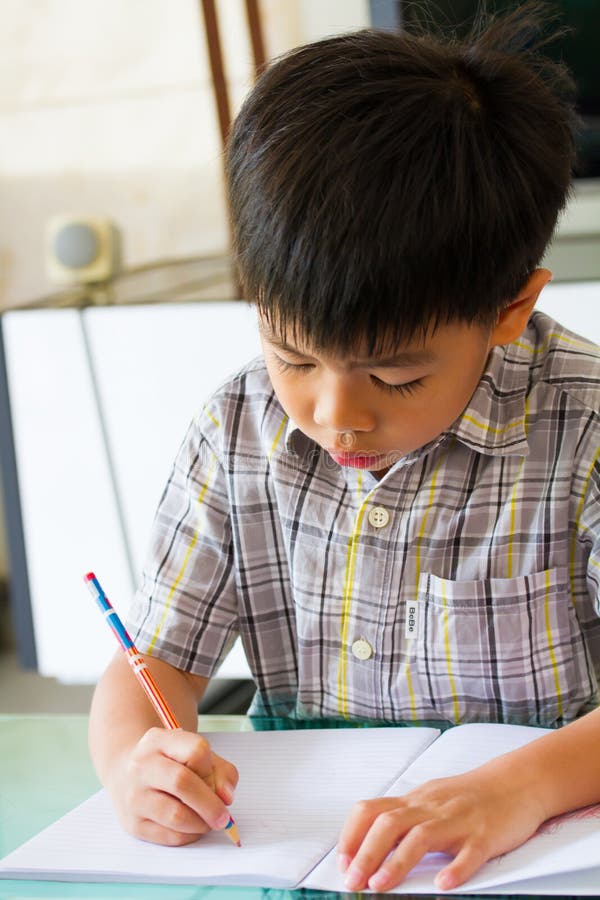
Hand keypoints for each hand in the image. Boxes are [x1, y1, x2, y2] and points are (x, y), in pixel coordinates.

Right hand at [106, 726, 238, 845]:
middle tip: (223, 817)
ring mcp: (134, 796)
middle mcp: (142, 766)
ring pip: (176, 815)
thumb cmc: (169, 763)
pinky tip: (191, 827)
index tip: (216, 783)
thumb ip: (220, 770)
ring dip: (200, 823)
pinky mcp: (133, 824)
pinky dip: (188, 836)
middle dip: (210, 804)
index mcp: (158, 740)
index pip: (196, 751)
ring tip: (206, 821)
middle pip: (183, 783)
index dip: (212, 770)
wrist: (125, 773)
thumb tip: (226, 797)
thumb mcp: (193, 753)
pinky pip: (169, 836)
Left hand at [337, 767, 546, 891]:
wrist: (518, 781)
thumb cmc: (471, 795)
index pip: (372, 810)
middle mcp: (432, 808)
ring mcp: (459, 820)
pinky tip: (443, 884)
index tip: (342, 862)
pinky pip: (470, 852)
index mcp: (416, 801)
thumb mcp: (431, 800)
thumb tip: (371, 844)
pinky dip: (455, 869)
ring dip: (397, 862)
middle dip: (366, 854)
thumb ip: (405, 819)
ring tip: (379, 886)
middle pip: (390, 824)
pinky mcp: (486, 835)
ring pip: (422, 837)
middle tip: (352, 882)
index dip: (352, 835)